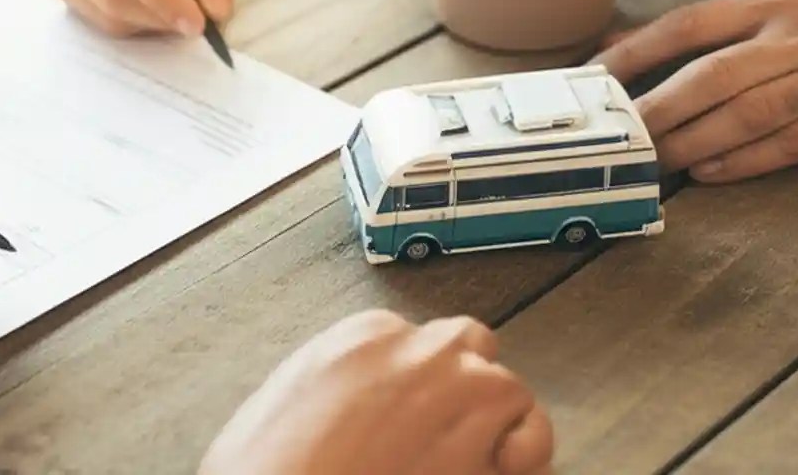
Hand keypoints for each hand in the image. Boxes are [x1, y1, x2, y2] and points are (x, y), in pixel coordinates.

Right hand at [200, 311, 553, 474]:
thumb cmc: (264, 468)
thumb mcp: (285, 397)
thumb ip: (336, 380)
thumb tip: (353, 401)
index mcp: (365, 336)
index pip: (416, 338)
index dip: (419, 379)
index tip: (410, 410)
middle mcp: (422, 355)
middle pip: (470, 346)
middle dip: (464, 383)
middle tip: (447, 429)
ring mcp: (463, 398)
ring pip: (508, 390)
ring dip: (497, 423)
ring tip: (471, 462)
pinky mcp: (491, 451)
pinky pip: (533, 445)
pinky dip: (524, 460)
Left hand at [594, 0, 797, 181]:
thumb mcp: (783, 12)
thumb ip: (713, 31)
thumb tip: (622, 43)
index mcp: (772, 5)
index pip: (688, 24)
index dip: (636, 51)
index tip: (596, 77)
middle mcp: (796, 39)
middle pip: (713, 75)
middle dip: (659, 107)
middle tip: (620, 135)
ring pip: (747, 114)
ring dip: (693, 141)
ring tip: (653, 161)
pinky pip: (789, 145)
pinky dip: (744, 161)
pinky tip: (706, 173)